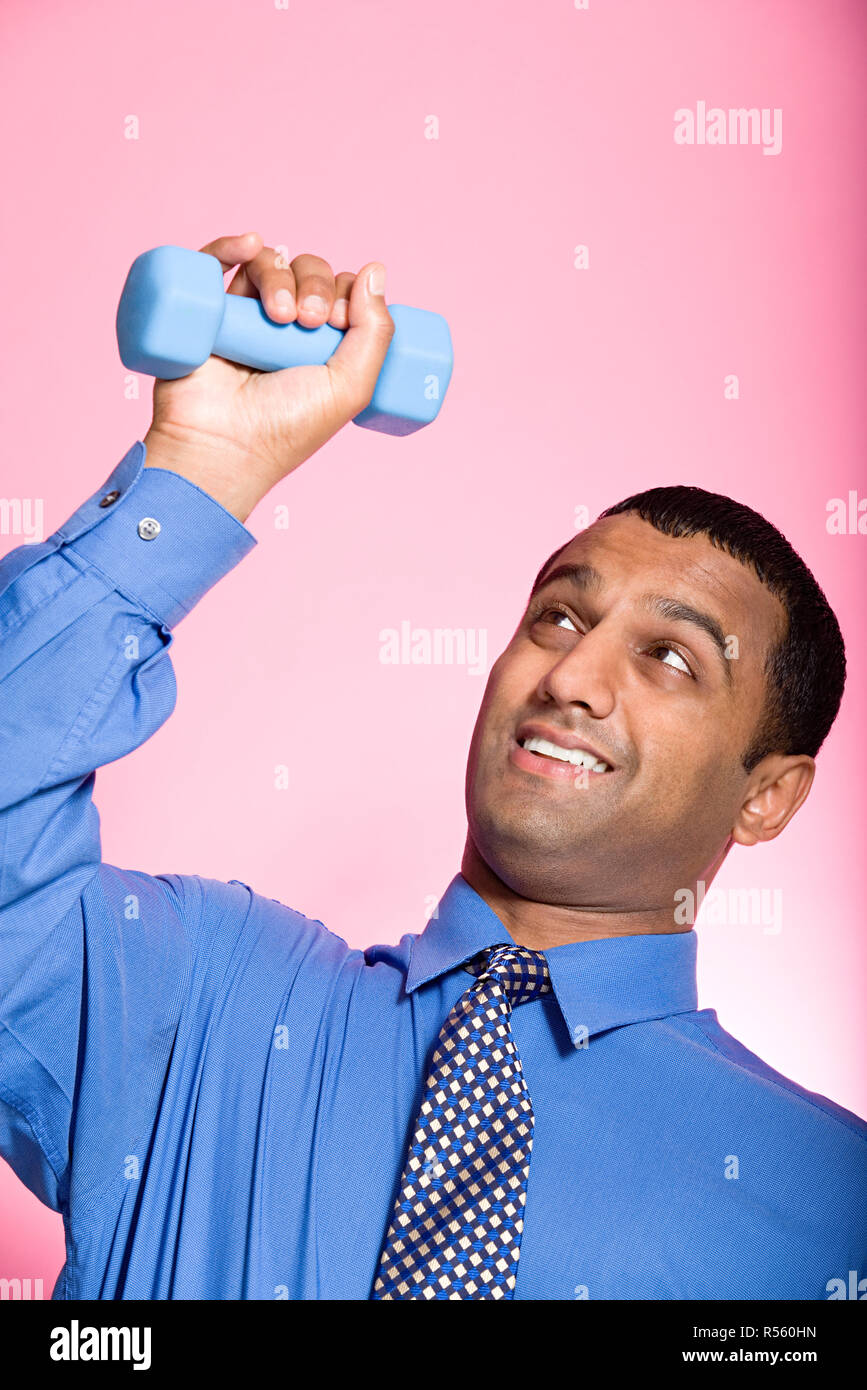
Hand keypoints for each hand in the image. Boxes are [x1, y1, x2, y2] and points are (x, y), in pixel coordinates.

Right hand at [142, 233, 393, 519]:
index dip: (347, 294)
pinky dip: (233, 243)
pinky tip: (250, 243)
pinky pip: (217, 260)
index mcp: (322, 346)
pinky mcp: (206, 310)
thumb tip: (376, 269)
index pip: (341, 292)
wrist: (223, 447)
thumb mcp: (350, 387)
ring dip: (281, 276)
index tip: (339, 324)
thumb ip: (374, 333)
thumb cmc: (286, 428)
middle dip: (316, 285)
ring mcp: (244, 317)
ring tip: (279, 317)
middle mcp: (283, 329)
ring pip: (270, 263)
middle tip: (309, 322)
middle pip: (308, 271)